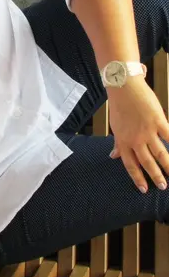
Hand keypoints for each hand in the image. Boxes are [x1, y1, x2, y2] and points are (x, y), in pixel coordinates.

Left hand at [108, 78, 168, 192]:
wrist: (124, 88)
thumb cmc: (119, 107)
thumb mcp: (115, 127)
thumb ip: (118, 143)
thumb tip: (113, 156)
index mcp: (124, 142)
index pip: (131, 165)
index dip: (137, 178)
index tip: (144, 189)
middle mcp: (135, 139)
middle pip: (147, 162)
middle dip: (156, 176)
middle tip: (163, 186)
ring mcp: (148, 131)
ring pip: (161, 153)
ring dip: (168, 166)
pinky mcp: (158, 121)